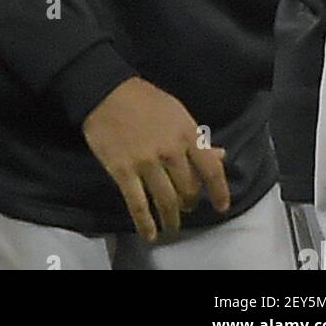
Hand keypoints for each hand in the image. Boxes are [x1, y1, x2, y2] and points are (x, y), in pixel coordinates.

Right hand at [82, 77, 229, 242]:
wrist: (104, 90)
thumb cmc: (143, 100)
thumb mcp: (176, 113)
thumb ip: (196, 138)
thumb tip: (221, 155)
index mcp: (186, 133)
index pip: (211, 170)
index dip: (219, 192)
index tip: (221, 206)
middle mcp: (170, 150)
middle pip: (188, 190)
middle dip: (189, 203)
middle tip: (185, 207)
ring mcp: (146, 162)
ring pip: (167, 201)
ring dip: (171, 219)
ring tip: (171, 227)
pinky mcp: (123, 170)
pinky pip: (138, 204)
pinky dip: (146, 223)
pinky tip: (150, 234)